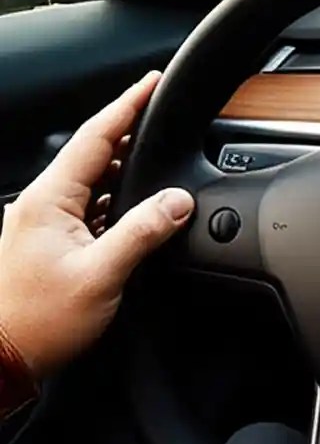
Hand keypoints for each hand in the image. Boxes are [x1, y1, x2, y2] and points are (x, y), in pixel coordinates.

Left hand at [0, 72, 194, 379]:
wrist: (1, 360)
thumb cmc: (37, 322)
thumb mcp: (100, 275)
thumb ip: (142, 232)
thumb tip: (177, 201)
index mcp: (48, 200)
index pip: (95, 136)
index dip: (127, 105)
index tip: (151, 82)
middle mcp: (41, 205)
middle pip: (94, 155)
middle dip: (131, 136)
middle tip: (165, 122)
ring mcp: (43, 225)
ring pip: (92, 184)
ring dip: (125, 173)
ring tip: (159, 169)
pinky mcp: (49, 246)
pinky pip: (88, 210)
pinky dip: (115, 204)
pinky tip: (137, 215)